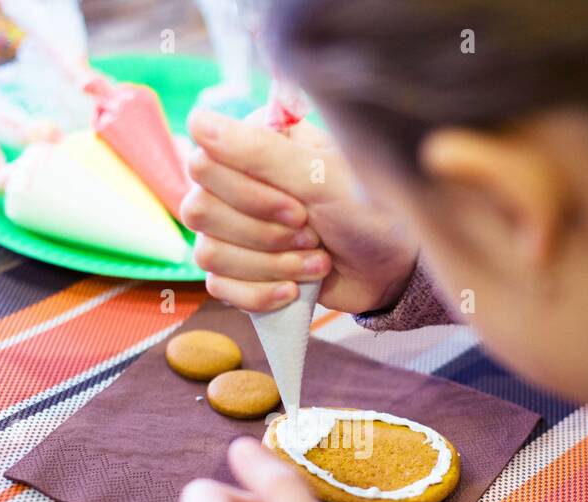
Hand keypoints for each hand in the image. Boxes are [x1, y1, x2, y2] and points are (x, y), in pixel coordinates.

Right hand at [181, 110, 418, 314]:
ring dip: (269, 265)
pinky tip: (294, 290)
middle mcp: (235, 184)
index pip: (203, 165)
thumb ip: (260, 151)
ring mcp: (235, 230)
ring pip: (208, 253)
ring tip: (316, 261)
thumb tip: (196, 121)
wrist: (391, 270)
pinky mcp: (241, 270)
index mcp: (253, 146)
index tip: (299, 207)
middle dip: (262, 234)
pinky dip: (259, 294)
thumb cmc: (368, 212)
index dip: (247, 195)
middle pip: (199, 211)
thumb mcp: (322, 178)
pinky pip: (218, 286)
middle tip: (312, 234)